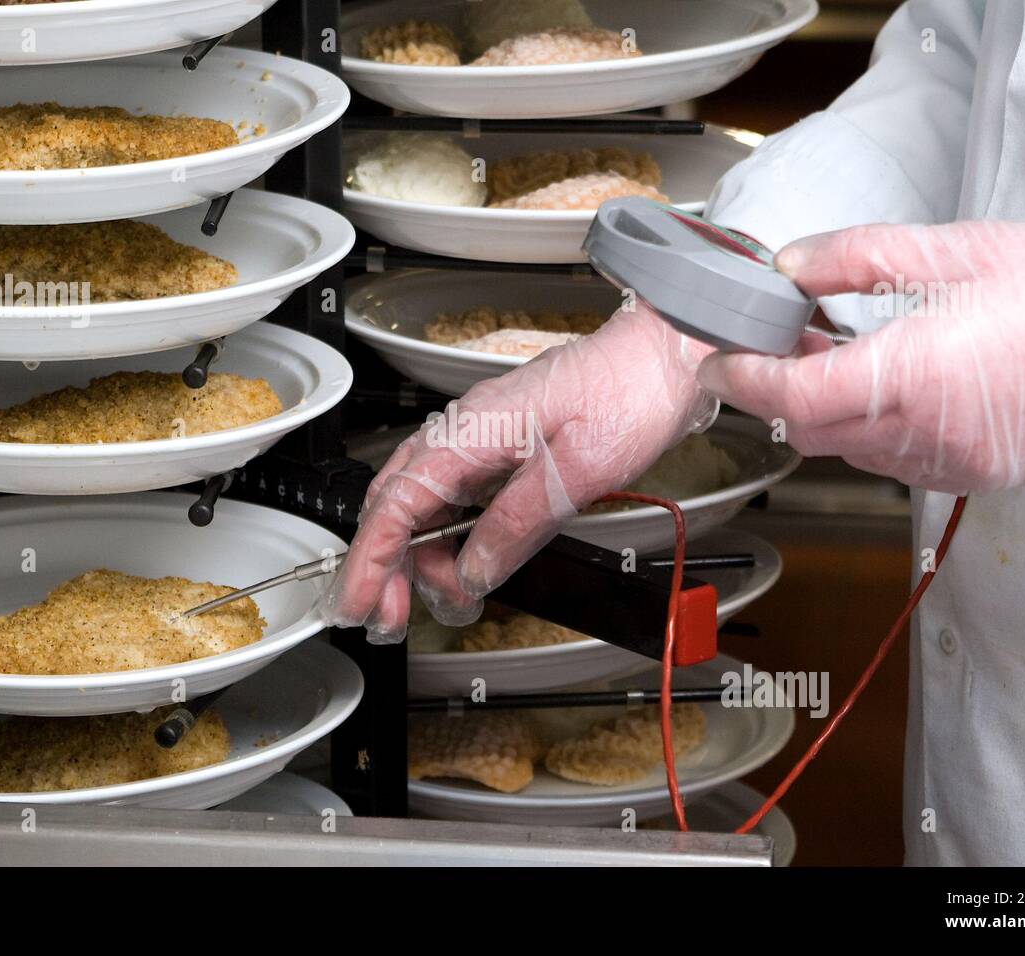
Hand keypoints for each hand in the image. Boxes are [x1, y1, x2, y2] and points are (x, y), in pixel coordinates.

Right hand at [323, 304, 717, 641]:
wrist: (663, 356)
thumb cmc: (628, 392)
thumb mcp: (577, 470)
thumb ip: (517, 523)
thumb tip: (473, 571)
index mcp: (472, 431)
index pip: (397, 504)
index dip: (371, 560)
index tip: (361, 605)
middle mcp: (464, 431)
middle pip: (396, 506)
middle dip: (385, 568)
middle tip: (391, 618)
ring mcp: (479, 438)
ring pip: (421, 504)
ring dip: (420, 557)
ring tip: (448, 599)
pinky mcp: (500, 447)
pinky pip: (455, 496)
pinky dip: (448, 537)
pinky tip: (464, 563)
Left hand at [697, 221, 1024, 492]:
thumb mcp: (952, 251)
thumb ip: (857, 258)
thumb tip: (791, 266)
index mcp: (914, 375)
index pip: (796, 395)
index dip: (744, 381)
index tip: (717, 364)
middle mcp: (926, 433)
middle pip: (812, 431)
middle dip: (774, 395)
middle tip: (762, 351)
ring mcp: (952, 461)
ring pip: (850, 451)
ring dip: (822, 412)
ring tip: (826, 358)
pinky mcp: (975, 473)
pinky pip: (896, 461)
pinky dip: (870, 429)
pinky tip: (882, 386)